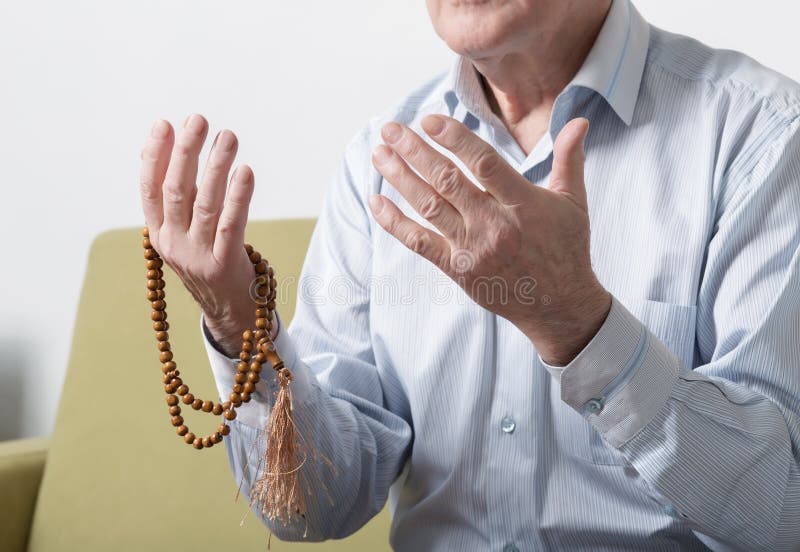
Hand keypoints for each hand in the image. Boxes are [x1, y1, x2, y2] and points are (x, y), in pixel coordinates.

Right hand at [139, 113, 269, 356]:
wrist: (231, 311)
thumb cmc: (211, 259)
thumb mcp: (185, 232)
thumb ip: (178, 197)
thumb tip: (168, 146)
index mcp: (160, 233)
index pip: (149, 188)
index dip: (154, 155)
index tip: (164, 124)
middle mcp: (173, 243)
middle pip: (176, 190)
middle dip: (186, 151)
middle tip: (199, 120)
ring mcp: (197, 255)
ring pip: (204, 203)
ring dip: (216, 165)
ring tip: (228, 136)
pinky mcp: (224, 264)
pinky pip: (230, 224)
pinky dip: (238, 196)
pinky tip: (245, 171)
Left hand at [369, 116, 610, 365]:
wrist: (559, 306)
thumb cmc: (566, 249)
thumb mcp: (574, 202)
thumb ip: (569, 159)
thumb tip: (580, 120)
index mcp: (523, 203)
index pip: (484, 163)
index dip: (454, 139)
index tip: (429, 120)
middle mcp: (495, 225)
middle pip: (447, 181)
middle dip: (414, 151)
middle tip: (390, 128)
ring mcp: (473, 248)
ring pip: (429, 207)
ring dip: (400, 178)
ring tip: (379, 154)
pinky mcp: (458, 269)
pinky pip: (419, 243)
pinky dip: (395, 222)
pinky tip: (376, 201)